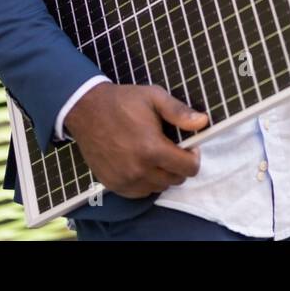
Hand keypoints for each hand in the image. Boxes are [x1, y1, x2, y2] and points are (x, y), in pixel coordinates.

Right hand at [63, 83, 208, 197]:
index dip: (193, 157)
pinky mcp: (113, 185)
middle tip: (171, 149)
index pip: (188, 168)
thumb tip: (203, 122)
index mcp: (152, 149)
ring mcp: (124, 180)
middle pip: (175, 180)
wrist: (86, 110)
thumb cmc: (123, 101)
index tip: (189, 147)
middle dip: (179, 166)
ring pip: (158, 188)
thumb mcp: (154, 97)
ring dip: (162, 175)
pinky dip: (145, 182)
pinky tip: (141, 164)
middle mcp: (139, 170)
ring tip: (154, 155)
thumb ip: (180, 112)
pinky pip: (140, 193)